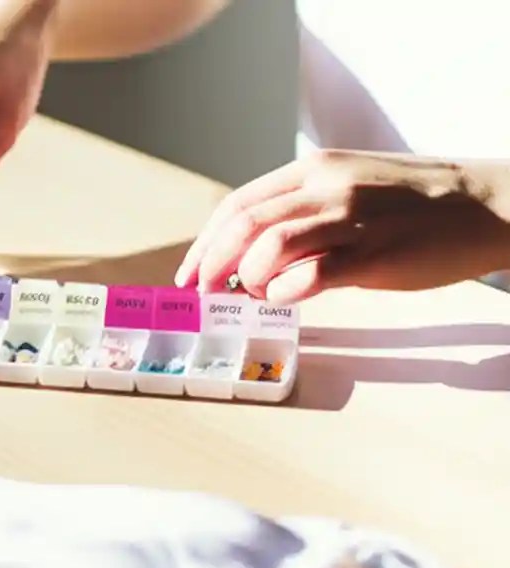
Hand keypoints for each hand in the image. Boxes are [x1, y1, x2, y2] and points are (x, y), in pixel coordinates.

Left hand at [175, 149, 509, 303]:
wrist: (486, 204)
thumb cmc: (414, 203)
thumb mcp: (349, 188)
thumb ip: (302, 213)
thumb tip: (252, 257)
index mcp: (314, 169)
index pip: (238, 203)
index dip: (204, 242)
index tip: (188, 273)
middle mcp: (326, 186)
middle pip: (244, 224)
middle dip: (211, 263)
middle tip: (202, 292)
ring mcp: (350, 218)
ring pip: (270, 244)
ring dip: (249, 277)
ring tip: (254, 294)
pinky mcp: (375, 252)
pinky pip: (313, 273)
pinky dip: (286, 291)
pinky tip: (285, 298)